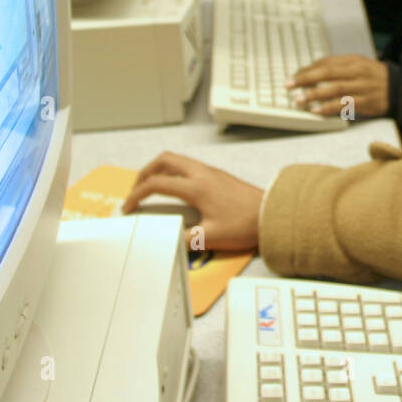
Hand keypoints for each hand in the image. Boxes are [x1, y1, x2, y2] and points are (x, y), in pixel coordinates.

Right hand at [124, 152, 263, 251]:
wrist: (272, 214)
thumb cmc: (245, 224)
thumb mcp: (211, 237)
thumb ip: (185, 240)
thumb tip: (167, 241)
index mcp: (196, 187)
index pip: (157, 183)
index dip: (137, 194)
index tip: (129, 206)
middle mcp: (202, 174)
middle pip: (164, 160)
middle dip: (144, 172)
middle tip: (136, 189)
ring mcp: (211, 172)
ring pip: (177, 159)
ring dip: (159, 169)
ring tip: (151, 187)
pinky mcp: (218, 175)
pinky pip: (189, 165)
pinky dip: (173, 171)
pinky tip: (174, 188)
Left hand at [287, 54, 388, 117]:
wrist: (400, 87)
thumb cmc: (372, 77)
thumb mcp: (357, 65)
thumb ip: (336, 68)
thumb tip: (309, 72)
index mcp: (353, 60)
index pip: (326, 62)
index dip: (307, 69)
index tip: (293, 77)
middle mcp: (357, 71)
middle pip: (328, 73)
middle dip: (306, 79)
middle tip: (289, 85)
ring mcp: (363, 86)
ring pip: (335, 88)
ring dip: (315, 94)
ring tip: (299, 100)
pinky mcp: (367, 102)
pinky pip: (345, 104)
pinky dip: (329, 107)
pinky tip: (317, 110)